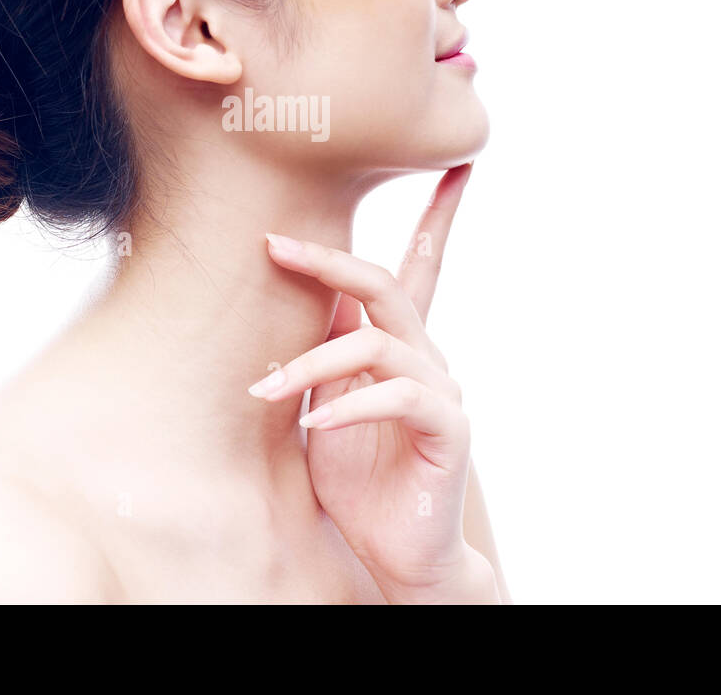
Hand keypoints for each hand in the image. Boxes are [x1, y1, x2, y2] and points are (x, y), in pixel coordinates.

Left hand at [250, 164, 490, 601]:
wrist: (399, 556)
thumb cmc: (360, 481)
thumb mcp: (327, 406)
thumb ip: (324, 356)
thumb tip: (302, 299)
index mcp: (400, 347)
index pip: (421, 267)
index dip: (439, 215)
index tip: (455, 165)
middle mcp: (426, 358)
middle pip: (384, 284)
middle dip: (329, 260)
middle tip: (275, 244)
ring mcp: (441, 391)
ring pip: (377, 343)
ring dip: (312, 363)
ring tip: (265, 391)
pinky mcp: (448, 429)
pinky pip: (399, 396)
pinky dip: (350, 407)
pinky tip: (316, 426)